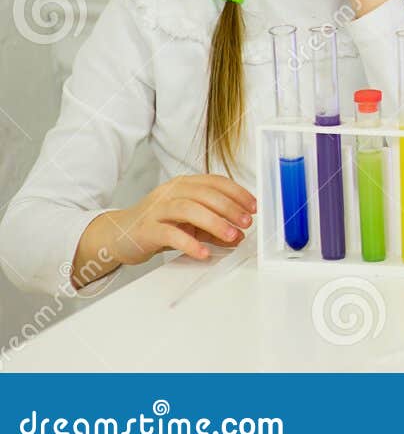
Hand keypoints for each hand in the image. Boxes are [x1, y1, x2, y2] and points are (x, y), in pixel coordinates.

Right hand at [88, 175, 256, 277]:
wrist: (118, 236)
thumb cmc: (158, 225)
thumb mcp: (189, 224)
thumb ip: (213, 227)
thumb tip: (239, 234)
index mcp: (183, 184)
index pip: (215, 182)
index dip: (237, 192)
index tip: (254, 206)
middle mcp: (170, 192)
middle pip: (205, 194)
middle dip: (230, 208)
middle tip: (246, 222)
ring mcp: (156, 209)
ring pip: (189, 209)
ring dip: (214, 222)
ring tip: (232, 236)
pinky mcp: (146, 229)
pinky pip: (170, 234)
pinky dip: (190, 243)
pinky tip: (204, 252)